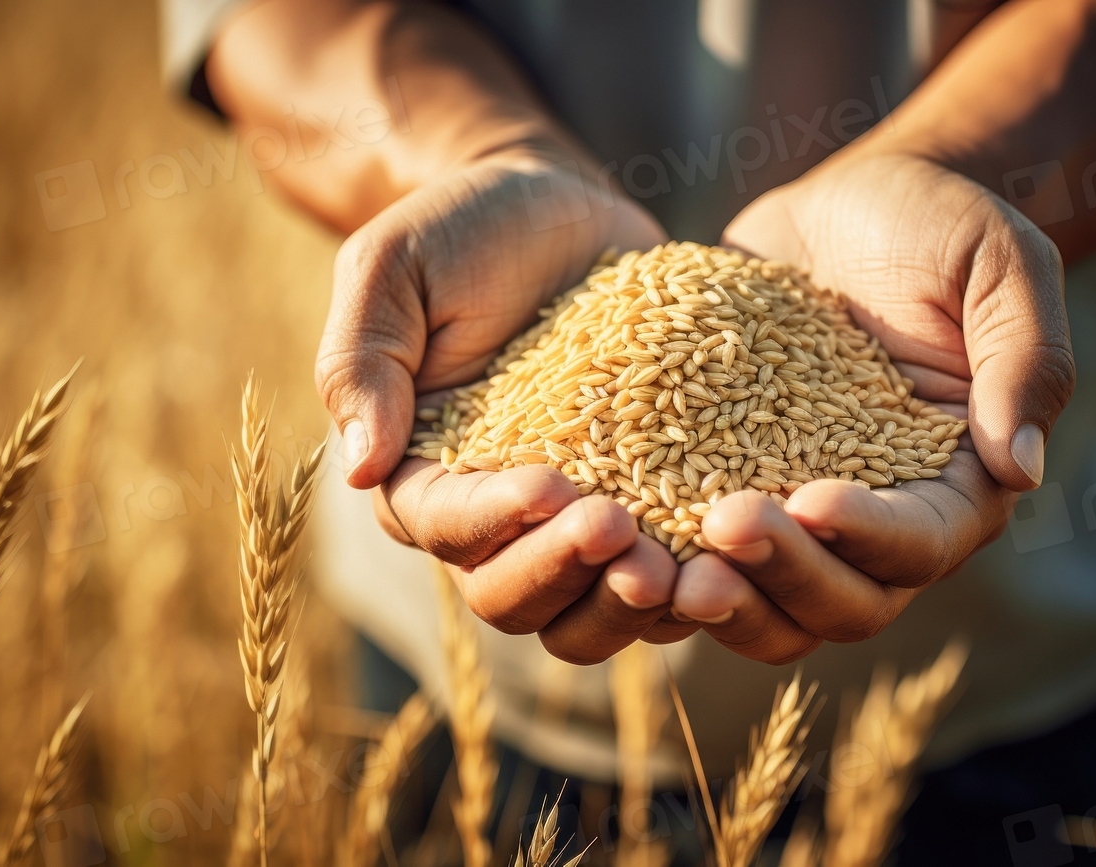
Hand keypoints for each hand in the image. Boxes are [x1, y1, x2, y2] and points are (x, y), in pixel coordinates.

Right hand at [317, 149, 679, 662]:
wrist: (557, 209)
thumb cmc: (463, 229)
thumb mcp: (393, 268)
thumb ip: (363, 361)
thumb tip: (358, 466)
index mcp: (420, 472)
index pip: (446, 527)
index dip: (497, 522)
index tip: (552, 486)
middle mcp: (493, 516)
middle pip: (512, 595)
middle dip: (566, 576)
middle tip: (626, 537)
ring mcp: (572, 519)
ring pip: (586, 612)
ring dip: (630, 606)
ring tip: (683, 569)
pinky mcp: (644, 503)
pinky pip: (665, 572)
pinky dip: (693, 580)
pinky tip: (737, 554)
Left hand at [656, 153, 1073, 663]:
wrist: (847, 206)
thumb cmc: (937, 224)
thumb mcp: (1001, 263)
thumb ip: (1025, 360)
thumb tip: (1022, 471)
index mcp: (957, 484)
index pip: (920, 543)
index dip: (867, 537)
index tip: (809, 497)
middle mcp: (882, 521)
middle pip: (843, 602)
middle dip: (783, 578)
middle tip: (718, 529)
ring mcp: (801, 513)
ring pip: (769, 606)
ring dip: (721, 600)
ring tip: (658, 565)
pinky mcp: (734, 488)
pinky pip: (699, 553)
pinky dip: (664, 561)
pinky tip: (610, 530)